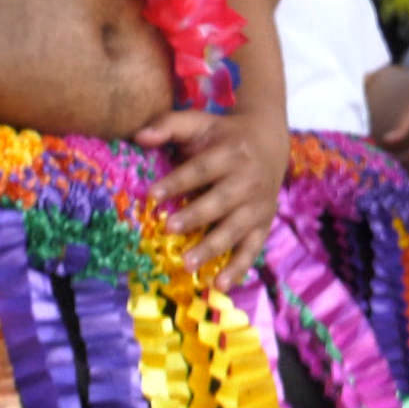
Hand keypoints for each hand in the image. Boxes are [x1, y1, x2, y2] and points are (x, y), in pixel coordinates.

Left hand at [139, 107, 288, 290]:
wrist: (270, 138)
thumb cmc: (223, 133)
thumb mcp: (198, 122)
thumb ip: (168, 125)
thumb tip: (138, 135)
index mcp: (231, 154)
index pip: (201, 170)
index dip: (177, 182)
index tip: (151, 195)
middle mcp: (249, 180)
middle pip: (221, 201)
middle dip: (196, 216)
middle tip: (170, 229)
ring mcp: (259, 204)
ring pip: (237, 229)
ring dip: (214, 248)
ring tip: (189, 265)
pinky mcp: (264, 223)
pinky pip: (253, 248)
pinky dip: (239, 268)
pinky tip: (220, 285)